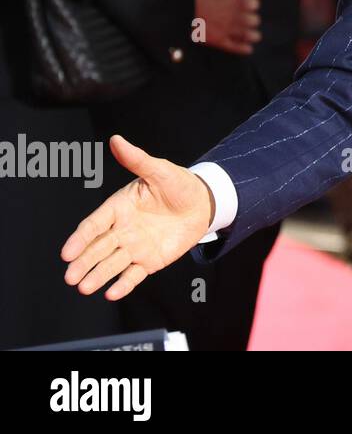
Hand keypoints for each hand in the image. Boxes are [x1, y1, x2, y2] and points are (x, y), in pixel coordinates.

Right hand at [61, 135, 213, 300]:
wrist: (203, 203)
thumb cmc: (178, 184)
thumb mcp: (159, 170)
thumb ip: (137, 160)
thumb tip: (117, 139)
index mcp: (118, 208)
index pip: (94, 225)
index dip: (80, 239)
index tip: (67, 253)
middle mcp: (121, 230)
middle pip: (98, 248)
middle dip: (83, 262)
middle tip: (70, 276)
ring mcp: (134, 247)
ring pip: (112, 264)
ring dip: (98, 276)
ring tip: (84, 288)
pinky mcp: (149, 261)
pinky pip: (134, 275)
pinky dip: (124, 284)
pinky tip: (112, 293)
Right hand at [185, 0, 260, 54]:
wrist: (177, 8)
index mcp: (236, 1)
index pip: (254, 4)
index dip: (251, 3)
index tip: (247, 3)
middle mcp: (235, 16)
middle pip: (254, 20)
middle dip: (252, 19)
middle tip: (248, 19)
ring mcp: (227, 30)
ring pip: (249, 35)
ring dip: (252, 35)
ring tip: (252, 34)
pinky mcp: (218, 41)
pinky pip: (235, 47)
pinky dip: (243, 48)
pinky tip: (248, 49)